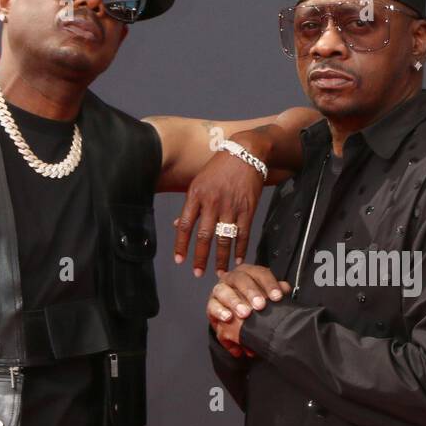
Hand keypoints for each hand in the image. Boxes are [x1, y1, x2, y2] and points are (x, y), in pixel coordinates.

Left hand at [173, 129, 270, 276]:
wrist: (246, 152)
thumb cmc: (220, 167)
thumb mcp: (199, 181)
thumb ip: (190, 204)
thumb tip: (177, 224)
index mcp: (196, 195)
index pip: (185, 225)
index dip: (181, 245)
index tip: (179, 261)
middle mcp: (212, 202)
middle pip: (204, 236)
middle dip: (201, 258)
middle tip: (198, 273)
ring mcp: (231, 206)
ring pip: (224, 238)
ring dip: (221, 258)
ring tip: (220, 272)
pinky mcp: (247, 209)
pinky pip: (243, 234)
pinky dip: (241, 249)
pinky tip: (239, 260)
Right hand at [207, 264, 289, 358]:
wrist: (236, 320)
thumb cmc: (253, 306)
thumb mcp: (266, 298)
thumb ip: (276, 292)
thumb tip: (286, 288)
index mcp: (249, 273)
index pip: (260, 274)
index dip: (269, 284)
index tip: (277, 297)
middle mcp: (233, 278)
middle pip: (241, 280)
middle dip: (251, 292)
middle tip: (260, 306)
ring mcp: (220, 289)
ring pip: (224, 291)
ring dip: (235, 302)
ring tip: (245, 313)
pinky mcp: (211, 304)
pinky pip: (213, 306)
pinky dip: (220, 311)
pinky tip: (228, 317)